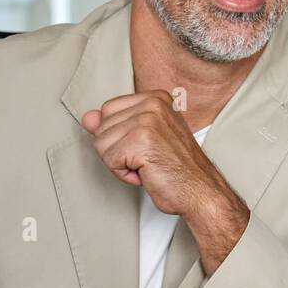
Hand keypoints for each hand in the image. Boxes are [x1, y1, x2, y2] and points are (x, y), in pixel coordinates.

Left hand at [82, 90, 248, 272]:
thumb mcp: (144, 138)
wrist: (199, 190)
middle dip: (117, 150)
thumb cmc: (176, 168)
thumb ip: (115, 124)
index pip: (108, 110)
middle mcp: (152, 103)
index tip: (146, 147)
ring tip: (147, 165)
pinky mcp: (141, 140)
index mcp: (156, 97)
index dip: (120, 136)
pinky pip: (109, 160)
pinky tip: (146, 172)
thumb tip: (88, 118)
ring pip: (101, 143)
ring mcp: (147, 120)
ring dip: (120, 163)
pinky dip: (124, 174)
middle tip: (148, 158)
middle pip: (101, 126)